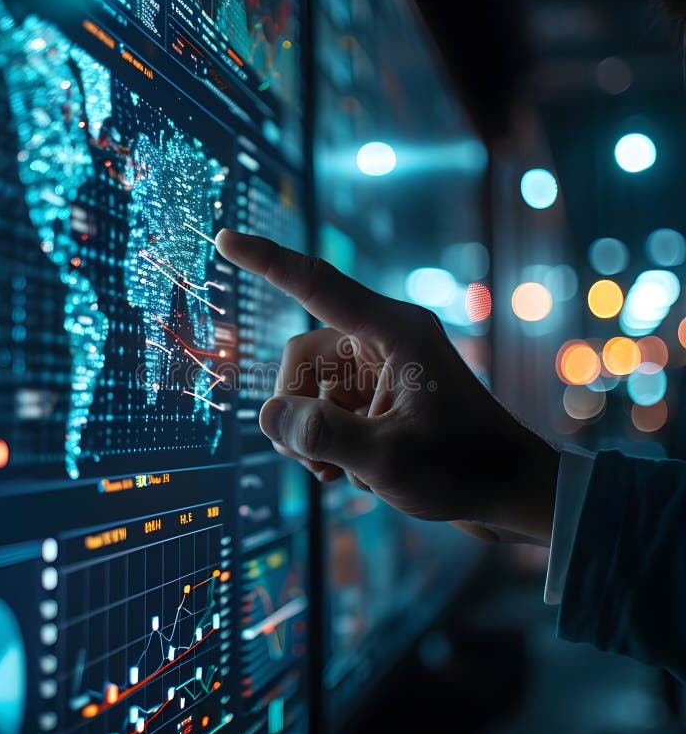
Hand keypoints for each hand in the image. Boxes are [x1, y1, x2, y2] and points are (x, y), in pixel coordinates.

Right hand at [216, 229, 559, 543]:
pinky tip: (347, 473)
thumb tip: (266, 415)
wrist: (507, 494)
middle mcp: (384, 341)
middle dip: (294, 407)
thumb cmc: (463, 469)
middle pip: (301, 356)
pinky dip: (326, 439)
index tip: (226, 238)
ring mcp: (381, 370)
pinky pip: (327, 407)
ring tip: (333, 474)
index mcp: (394, 332)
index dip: (267, 260)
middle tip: (310, 459)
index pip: (317, 285)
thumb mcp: (387, 458)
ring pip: (309, 388)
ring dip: (310, 432)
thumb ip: (322, 436)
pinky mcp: (379, 397)